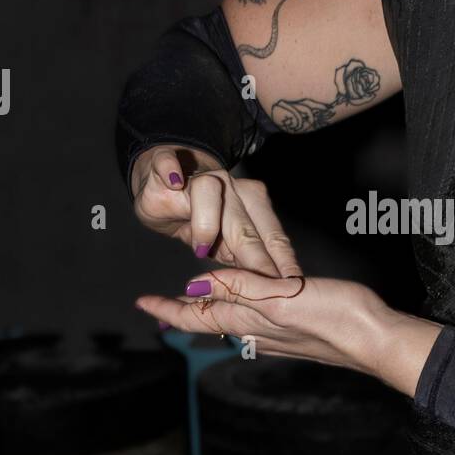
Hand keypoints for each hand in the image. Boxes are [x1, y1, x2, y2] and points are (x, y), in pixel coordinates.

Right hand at [130, 145, 300, 275]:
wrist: (164, 182)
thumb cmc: (200, 218)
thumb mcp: (224, 244)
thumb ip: (244, 260)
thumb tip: (271, 290)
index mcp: (255, 204)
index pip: (272, 237)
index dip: (281, 264)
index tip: (291, 289)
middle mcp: (232, 187)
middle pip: (243, 225)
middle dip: (254, 258)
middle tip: (260, 287)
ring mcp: (199, 175)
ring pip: (209, 191)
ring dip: (207, 223)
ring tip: (200, 250)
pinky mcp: (166, 166)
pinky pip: (168, 164)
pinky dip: (170, 170)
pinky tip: (173, 181)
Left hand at [134, 269, 443, 393]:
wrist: (377, 340)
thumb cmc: (337, 318)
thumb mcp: (282, 296)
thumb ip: (239, 287)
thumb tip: (194, 284)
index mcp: (251, 320)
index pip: (197, 317)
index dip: (168, 308)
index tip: (143, 303)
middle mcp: (259, 331)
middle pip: (210, 320)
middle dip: (185, 311)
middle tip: (162, 304)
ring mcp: (279, 333)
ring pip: (233, 320)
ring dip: (210, 310)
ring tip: (196, 301)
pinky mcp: (298, 329)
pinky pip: (256, 318)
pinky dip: (240, 307)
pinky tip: (249, 305)